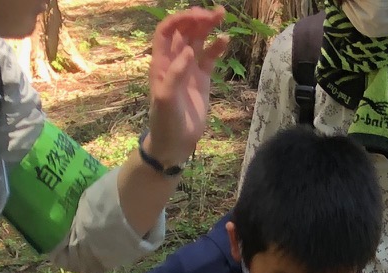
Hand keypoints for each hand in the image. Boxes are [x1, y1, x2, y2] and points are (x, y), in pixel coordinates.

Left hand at [143, 8, 227, 165]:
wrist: (175, 144)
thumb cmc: (165, 122)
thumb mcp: (165, 99)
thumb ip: (175, 74)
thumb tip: (188, 50)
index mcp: (161, 63)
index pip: (166, 31)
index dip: (179, 20)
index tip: (196, 15)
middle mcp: (174, 61)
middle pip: (184, 31)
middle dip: (196, 18)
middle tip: (214, 13)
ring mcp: (189, 69)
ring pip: (198, 40)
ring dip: (208, 26)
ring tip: (222, 15)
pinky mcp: (202, 79)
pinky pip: (209, 57)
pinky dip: (217, 47)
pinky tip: (225, 40)